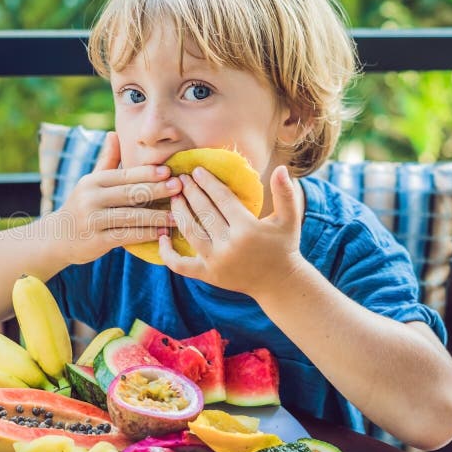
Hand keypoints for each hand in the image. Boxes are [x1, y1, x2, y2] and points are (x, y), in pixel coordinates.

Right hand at [48, 131, 181, 264]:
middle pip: (130, 193)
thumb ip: (107, 160)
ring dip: (156, 216)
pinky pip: (126, 236)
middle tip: (179, 187)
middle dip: (157, 190)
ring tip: (177, 215)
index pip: (124, 175)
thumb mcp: (90, 182)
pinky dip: (145, 235)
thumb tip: (114, 133)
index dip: (147, 173)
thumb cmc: (81, 206)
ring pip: (131, 217)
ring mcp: (92, 221)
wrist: (57, 238)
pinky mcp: (96, 241)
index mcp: (92, 182)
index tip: (169, 171)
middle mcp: (90, 199)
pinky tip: (161, 233)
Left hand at [158, 164, 304, 298]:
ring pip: (189, 232)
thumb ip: (285, 193)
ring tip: (174, 197)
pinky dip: (167, 253)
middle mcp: (229, 245)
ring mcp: (215, 262)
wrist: (279, 284)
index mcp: (248, 229)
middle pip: (203, 212)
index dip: (207, 182)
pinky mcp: (207, 275)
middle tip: (180, 178)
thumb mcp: (289, 219)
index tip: (196, 170)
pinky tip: (162, 236)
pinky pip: (180, 264)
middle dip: (190, 192)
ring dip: (178, 212)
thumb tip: (280, 168)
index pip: (221, 199)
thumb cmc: (283, 247)